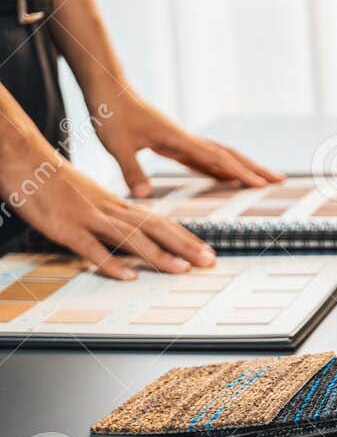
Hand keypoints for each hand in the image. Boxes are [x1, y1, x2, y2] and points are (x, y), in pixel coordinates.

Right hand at [0, 148, 214, 278]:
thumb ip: (116, 216)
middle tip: (209, 262)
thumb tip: (138, 233)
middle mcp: (110, 210)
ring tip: (182, 269)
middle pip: (155, 228)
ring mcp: (89, 218)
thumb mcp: (95, 198)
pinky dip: (110, 262)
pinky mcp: (67, 228)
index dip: (186, 237)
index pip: (160, 222)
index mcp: (118, 205)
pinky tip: (127, 275)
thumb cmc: (59, 183)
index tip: (208, 251)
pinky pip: (91, 248)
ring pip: (130, 237)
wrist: (26, 161)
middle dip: (185, 246)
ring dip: (158, 254)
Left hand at [92, 95, 282, 197]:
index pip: (216, 157)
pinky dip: (220, 168)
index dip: (239, 172)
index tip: (260, 185)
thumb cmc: (111, 113)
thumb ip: (132, 170)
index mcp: (177, 139)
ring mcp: (181, 141)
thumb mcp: (116, 144)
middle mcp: (185, 139)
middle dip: (254, 169)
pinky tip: (226, 178)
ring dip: (242, 168)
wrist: (108, 88)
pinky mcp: (173, 143)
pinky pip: (204, 158)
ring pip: (220, 155)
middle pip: (228, 154)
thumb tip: (143, 195)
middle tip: (279, 181)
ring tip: (262, 179)